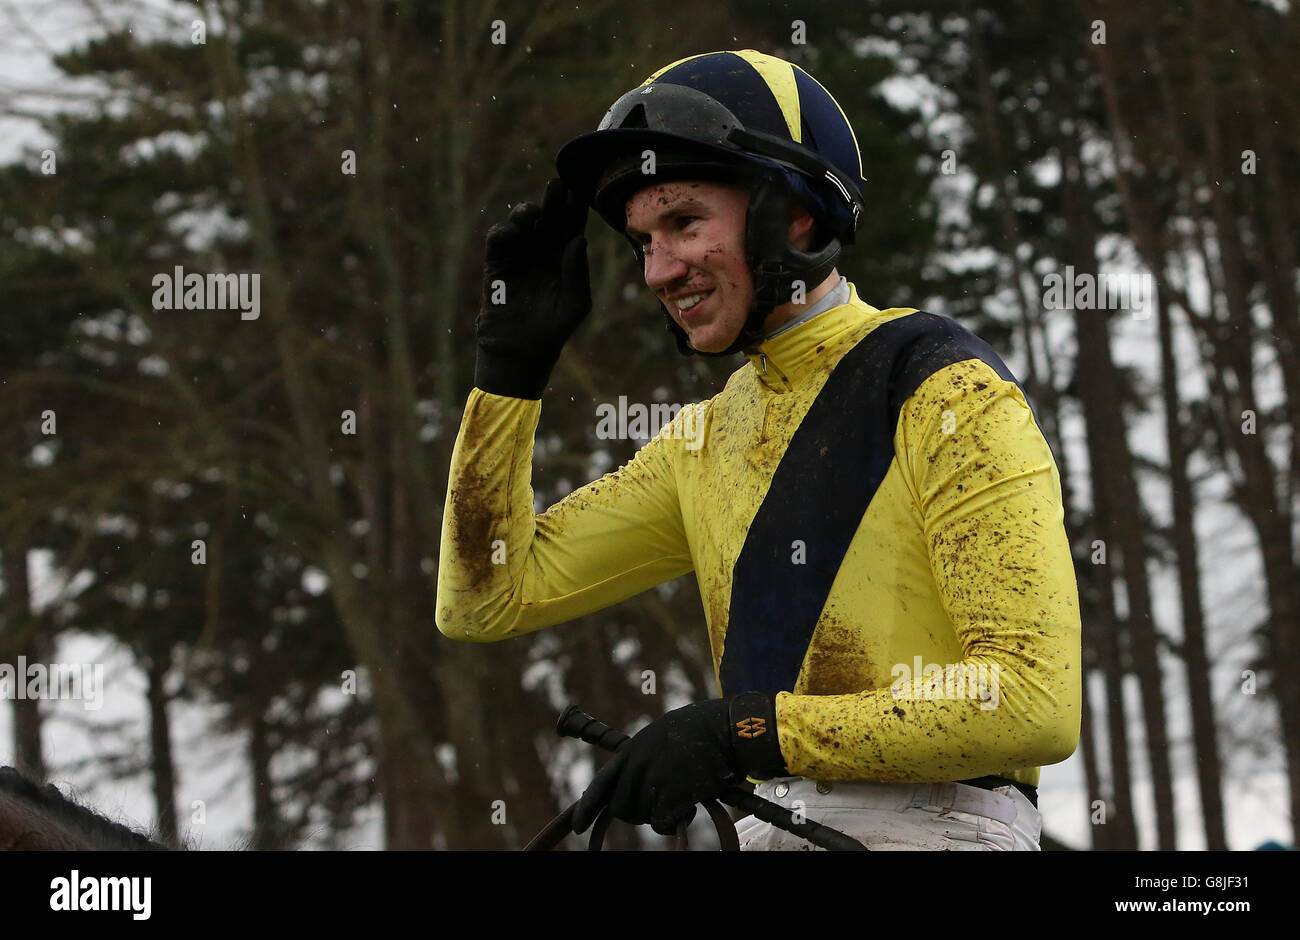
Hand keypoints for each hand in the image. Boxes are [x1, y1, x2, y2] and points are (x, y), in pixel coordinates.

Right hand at [473, 177, 590, 398]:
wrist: (522, 348)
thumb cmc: (554, 326)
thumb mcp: (575, 303)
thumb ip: (578, 273)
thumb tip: (579, 239)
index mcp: (566, 253)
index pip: (573, 223)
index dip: (576, 206)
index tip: (581, 191)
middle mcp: (544, 247)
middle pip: (549, 215)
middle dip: (553, 199)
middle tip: (557, 185)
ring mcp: (520, 251)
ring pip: (522, 219)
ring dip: (527, 211)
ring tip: (533, 215)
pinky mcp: (497, 260)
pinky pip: (498, 237)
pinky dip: (504, 230)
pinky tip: (513, 233)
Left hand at [572, 692, 786, 836]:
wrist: (725, 728)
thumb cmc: (699, 731)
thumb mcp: (660, 735)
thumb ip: (643, 757)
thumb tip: (633, 786)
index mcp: (632, 749)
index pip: (599, 784)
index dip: (586, 809)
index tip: (578, 827)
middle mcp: (637, 764)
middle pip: (621, 808)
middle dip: (635, 814)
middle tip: (656, 807)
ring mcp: (654, 778)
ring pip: (642, 816)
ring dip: (657, 816)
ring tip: (678, 798)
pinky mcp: (673, 792)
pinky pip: (661, 822)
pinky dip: (671, 823)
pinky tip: (686, 809)